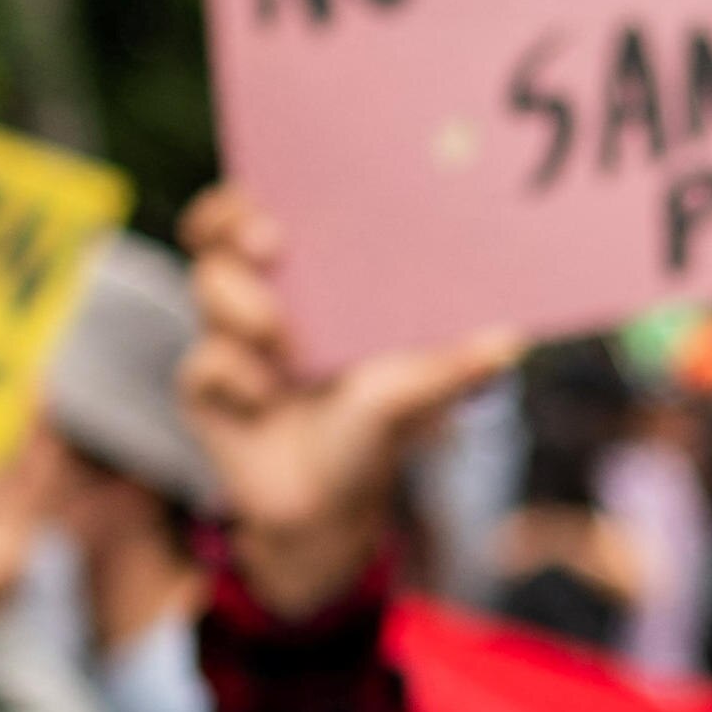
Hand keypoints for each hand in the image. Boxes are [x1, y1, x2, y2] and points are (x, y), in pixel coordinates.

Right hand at [176, 191, 520, 616]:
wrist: (329, 512)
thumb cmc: (374, 438)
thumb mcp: (416, 394)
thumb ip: (452, 365)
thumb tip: (510, 344)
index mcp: (309, 285)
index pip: (262, 218)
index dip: (247, 199)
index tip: (263, 200)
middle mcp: (262, 301)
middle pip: (218, 236)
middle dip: (234, 229)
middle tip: (271, 245)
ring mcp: (229, 342)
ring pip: (208, 288)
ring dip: (244, 307)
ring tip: (283, 347)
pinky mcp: (204, 389)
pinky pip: (201, 364)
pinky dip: (234, 377)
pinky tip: (264, 403)